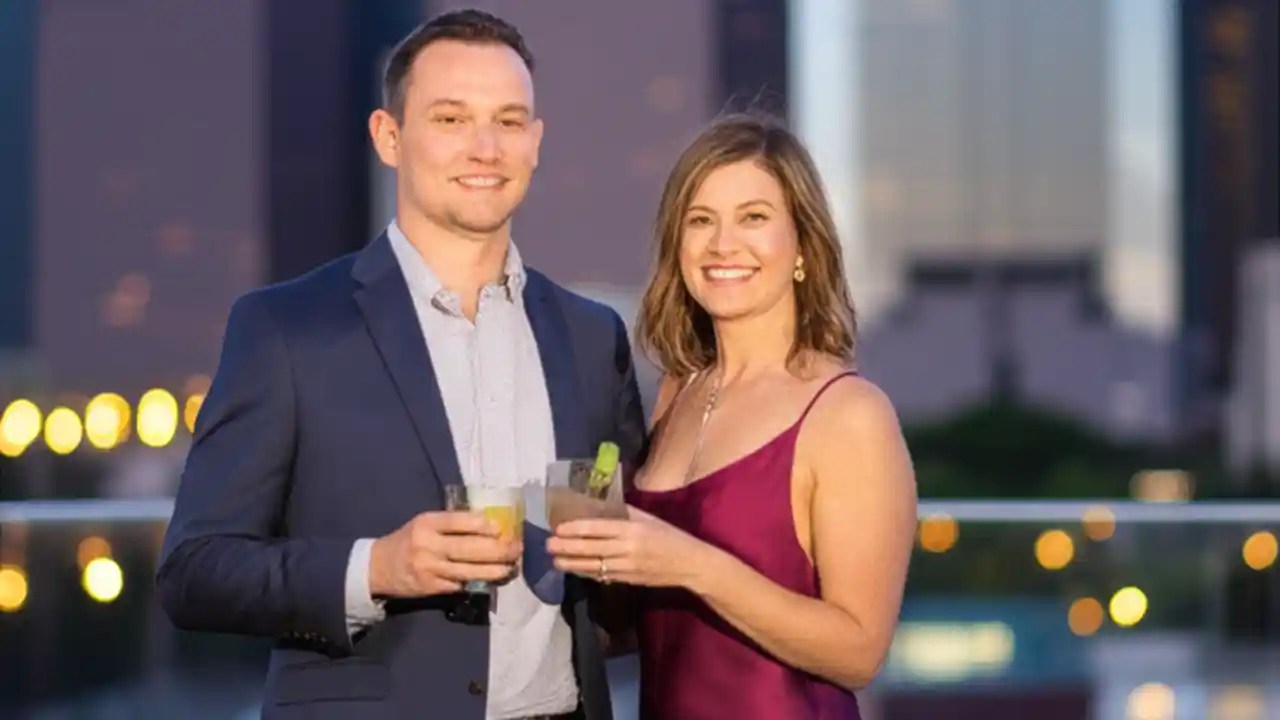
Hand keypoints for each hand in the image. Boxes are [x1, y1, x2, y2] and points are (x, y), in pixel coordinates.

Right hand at [369, 511, 521, 596]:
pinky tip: (493, 579)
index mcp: (427, 523)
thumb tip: (489, 523)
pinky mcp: (431, 588)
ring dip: (494, 570)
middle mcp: (428, 545)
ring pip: (469, 571)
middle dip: (498, 550)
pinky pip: (460, 584)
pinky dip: (478, 582)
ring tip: (511, 567)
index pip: (459, 521)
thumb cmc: (408, 540)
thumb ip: (451, 523)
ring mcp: (430, 569)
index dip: (484, 525)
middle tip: (516, 549)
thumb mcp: (424, 523)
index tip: (502, 528)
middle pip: (470, 548)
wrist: (378, 567)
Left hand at [547, 505, 717, 589]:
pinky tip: (574, 569)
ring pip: (593, 565)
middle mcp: (627, 549)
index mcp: (632, 529)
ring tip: (554, 560)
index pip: (598, 528)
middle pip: (591, 549)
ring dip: (571, 563)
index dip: (576, 529)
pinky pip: (602, 576)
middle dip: (567, 548)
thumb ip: (625, 513)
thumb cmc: (670, 536)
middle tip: (548, 545)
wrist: (689, 565)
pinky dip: (586, 572)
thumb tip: (599, 505)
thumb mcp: (649, 519)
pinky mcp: (627, 580)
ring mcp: (626, 567)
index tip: (558, 528)